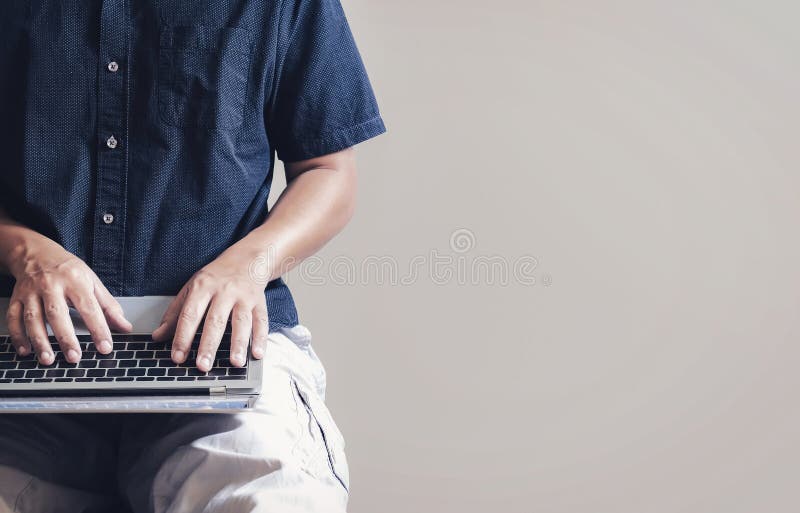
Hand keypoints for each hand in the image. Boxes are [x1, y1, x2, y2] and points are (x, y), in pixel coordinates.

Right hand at [6, 238, 131, 364]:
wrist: (36, 253)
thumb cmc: (69, 270)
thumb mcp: (92, 282)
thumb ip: (109, 306)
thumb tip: (125, 326)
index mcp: (75, 280)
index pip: (89, 307)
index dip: (98, 329)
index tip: (105, 347)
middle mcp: (51, 285)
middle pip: (57, 314)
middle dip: (65, 337)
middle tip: (75, 357)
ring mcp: (31, 292)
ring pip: (32, 318)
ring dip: (39, 340)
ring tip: (48, 359)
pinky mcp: (16, 298)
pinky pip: (14, 318)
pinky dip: (18, 336)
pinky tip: (26, 351)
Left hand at [151, 248, 268, 370]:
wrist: (247, 259)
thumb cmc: (216, 277)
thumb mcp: (192, 288)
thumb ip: (175, 313)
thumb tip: (157, 337)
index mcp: (202, 287)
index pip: (190, 315)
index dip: (182, 337)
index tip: (177, 357)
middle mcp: (224, 291)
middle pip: (215, 321)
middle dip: (209, 345)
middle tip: (203, 366)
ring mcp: (244, 297)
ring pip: (241, 322)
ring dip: (239, 343)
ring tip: (235, 363)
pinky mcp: (259, 302)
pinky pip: (261, 321)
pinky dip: (261, 338)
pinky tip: (257, 353)